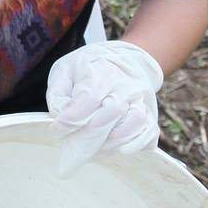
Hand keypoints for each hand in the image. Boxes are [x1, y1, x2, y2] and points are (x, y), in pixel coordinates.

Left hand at [45, 41, 163, 176]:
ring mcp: (140, 98)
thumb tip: (60, 117)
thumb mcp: (65, 70)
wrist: (123, 58)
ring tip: (97, 148)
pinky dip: (138, 144)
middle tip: (75, 145)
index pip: (89, 97)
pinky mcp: (149, 113)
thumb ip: (58, 94)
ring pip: (136, 120)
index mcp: (100, 71)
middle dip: (92, 133)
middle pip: (113, 110)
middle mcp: (124, 84)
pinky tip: (121, 150)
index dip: (72, 118)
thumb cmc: (88, 69)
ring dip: (115, 140)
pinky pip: (150, 131)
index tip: (57, 129)